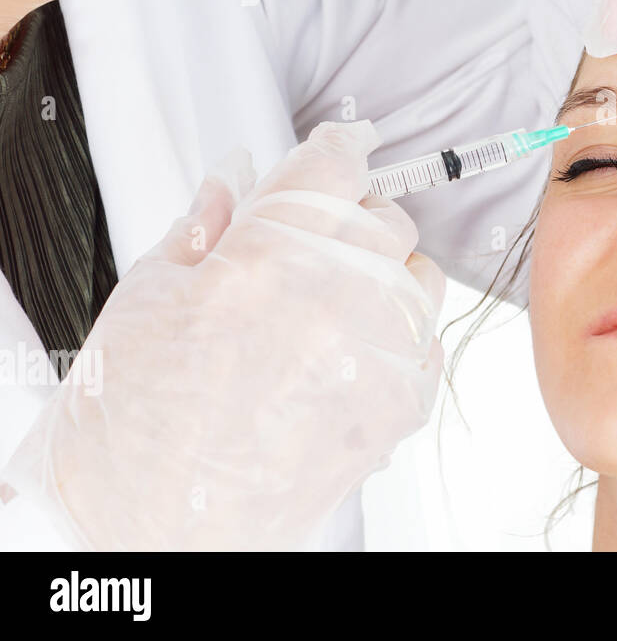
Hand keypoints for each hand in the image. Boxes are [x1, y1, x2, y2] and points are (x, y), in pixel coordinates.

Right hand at [1, 121, 444, 549]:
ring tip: (334, 306)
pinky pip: (429, 343)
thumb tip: (240, 183)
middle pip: (386, 218)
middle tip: (315, 246)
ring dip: (388, 276)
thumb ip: (208, 225)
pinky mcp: (400, 407)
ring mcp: (377, 355)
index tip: (348, 145)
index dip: (340, 147)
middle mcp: (338, 298)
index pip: (333, 164)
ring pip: (422, 277)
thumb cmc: (133, 420)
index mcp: (269, 256)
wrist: (148, 526)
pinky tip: (350, 355)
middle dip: (354, 220)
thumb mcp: (148, 295)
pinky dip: (400, 337)